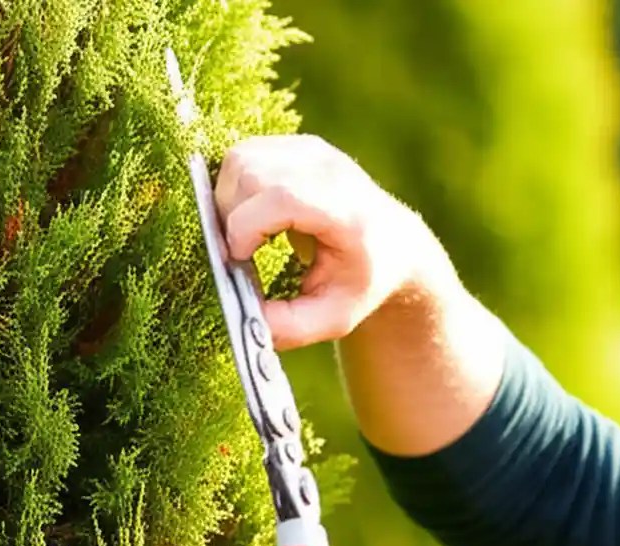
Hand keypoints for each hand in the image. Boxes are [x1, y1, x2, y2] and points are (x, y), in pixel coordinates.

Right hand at [212, 134, 440, 350]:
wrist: (393, 245)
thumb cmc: (361, 282)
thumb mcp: (332, 318)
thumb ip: (288, 327)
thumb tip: (243, 318)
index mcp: (347, 213)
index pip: (283, 198)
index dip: (246, 227)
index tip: (237, 260)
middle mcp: (331, 171)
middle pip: (252, 175)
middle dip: (230, 218)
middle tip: (240, 253)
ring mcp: (313, 151)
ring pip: (240, 160)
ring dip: (227, 201)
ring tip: (249, 236)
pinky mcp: (296, 145)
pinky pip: (243, 155)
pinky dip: (235, 187)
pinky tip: (256, 215)